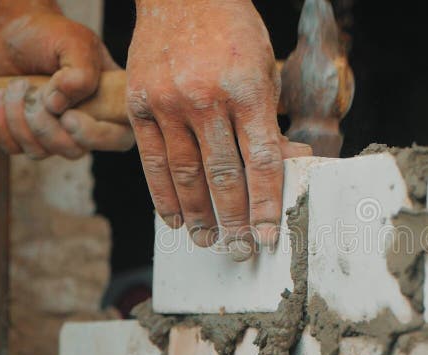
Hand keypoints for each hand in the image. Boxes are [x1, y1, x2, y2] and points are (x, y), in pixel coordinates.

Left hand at [0, 12, 133, 159]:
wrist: (15, 35)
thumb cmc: (52, 36)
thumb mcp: (74, 43)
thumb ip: (81, 72)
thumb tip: (60, 105)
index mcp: (110, 104)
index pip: (119, 139)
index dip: (96, 137)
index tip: (68, 116)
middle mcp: (87, 125)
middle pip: (74, 151)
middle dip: (45, 125)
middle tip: (32, 89)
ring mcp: (57, 135)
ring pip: (39, 152)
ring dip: (18, 116)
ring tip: (16, 84)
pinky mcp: (26, 137)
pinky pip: (11, 147)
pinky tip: (0, 95)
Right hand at [126, 0, 310, 260]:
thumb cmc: (233, 32)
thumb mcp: (265, 69)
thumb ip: (269, 121)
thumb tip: (288, 167)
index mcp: (247, 88)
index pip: (262, 161)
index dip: (266, 204)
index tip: (268, 234)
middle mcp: (206, 97)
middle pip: (224, 174)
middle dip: (235, 219)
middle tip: (241, 249)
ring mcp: (168, 101)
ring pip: (185, 174)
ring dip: (198, 215)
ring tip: (208, 241)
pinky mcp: (139, 102)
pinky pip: (152, 159)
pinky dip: (163, 194)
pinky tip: (174, 218)